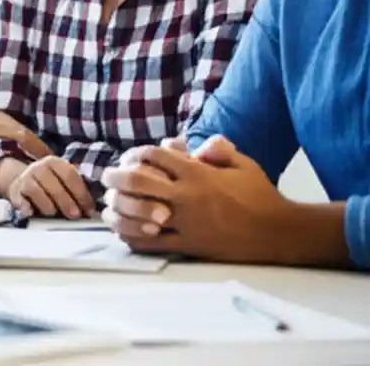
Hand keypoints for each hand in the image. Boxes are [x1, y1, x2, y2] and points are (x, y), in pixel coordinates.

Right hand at [4, 156, 95, 218]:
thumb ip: (77, 191)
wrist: (24, 180)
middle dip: (66, 202)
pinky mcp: (14, 191)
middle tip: (75, 216)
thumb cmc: (51, 183)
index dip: (81, 193)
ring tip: (54, 213)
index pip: (70, 175)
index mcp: (55, 163)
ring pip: (35, 191)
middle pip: (54, 184)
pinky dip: (25, 207)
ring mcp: (25, 178)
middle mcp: (39, 167)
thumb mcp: (63, 180)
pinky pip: (19, 199)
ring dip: (47, 205)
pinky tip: (31, 213)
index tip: (89, 209)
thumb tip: (92, 210)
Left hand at [101, 136, 291, 262]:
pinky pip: (151, 243)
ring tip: (109, 204)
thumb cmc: (260, 194)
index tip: (131, 157)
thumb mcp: (242, 164)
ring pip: (138, 213)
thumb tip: (184, 141)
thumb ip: (214, 149)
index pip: (155, 156)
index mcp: (198, 174)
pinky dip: (132, 236)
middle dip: (117, 176)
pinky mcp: (188, 245)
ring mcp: (186, 222)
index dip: (137, 154)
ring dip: (119, 207)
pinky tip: (124, 231)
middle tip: (107, 177)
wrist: (278, 232)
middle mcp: (187, 196)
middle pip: (137, 181)